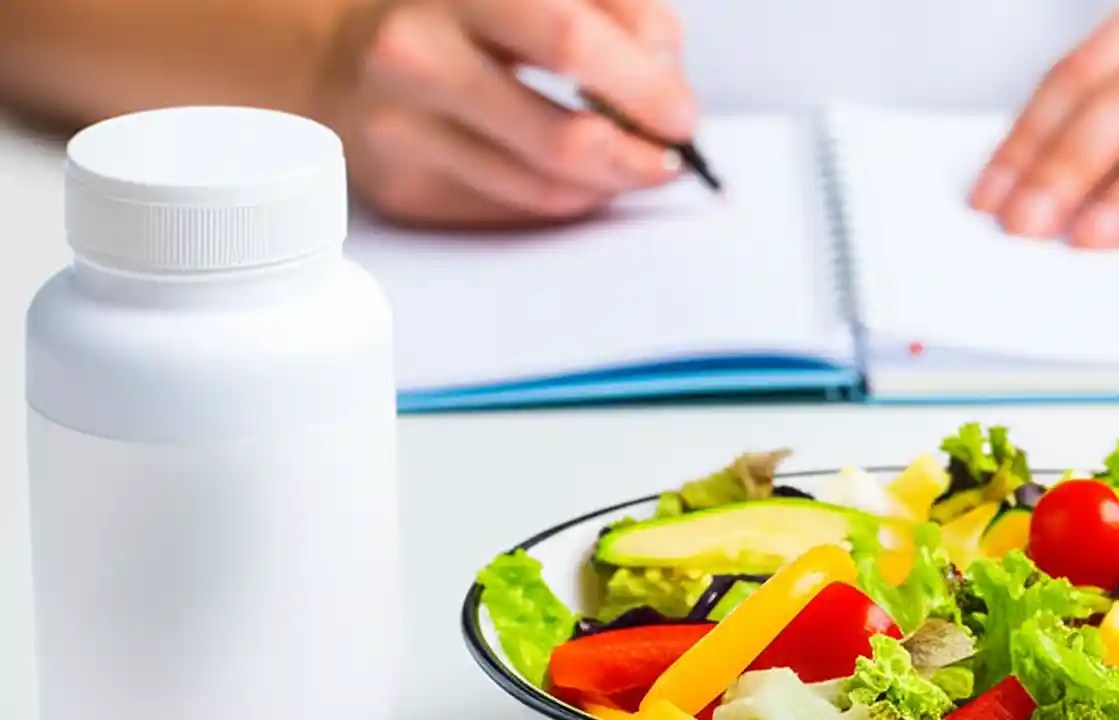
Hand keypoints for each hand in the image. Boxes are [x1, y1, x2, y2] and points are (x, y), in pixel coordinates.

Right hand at [324, 0, 694, 227]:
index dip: (644, 89)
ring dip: (605, 185)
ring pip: (540, 189)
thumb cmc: (455, 7)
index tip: (682, 115)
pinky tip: (573, 176)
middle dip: (634, 157)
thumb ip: (620, 11)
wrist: (336, 45)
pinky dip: (559, 197)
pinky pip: (509, 210)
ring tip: (629, 164)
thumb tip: (667, 86)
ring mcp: (401, 130)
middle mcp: (417, 55)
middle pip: (559, 137)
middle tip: (667, 158)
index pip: (571, 42)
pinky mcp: (399, 188)